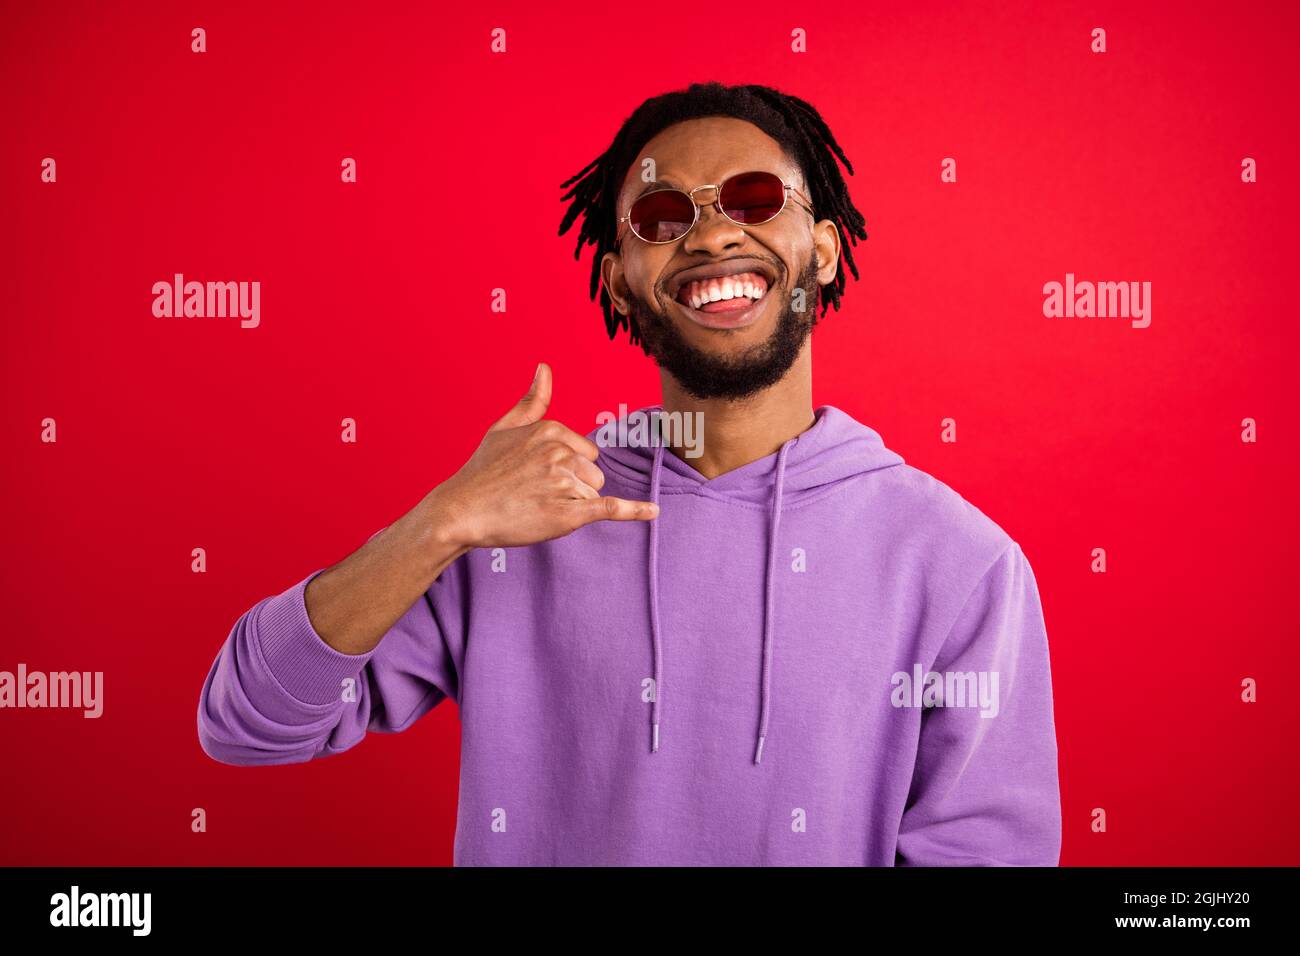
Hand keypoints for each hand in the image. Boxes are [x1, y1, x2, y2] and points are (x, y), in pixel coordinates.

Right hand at [432, 363, 658, 548]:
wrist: (461, 510)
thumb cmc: (482, 471)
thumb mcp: (504, 428)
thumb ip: (532, 401)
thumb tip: (545, 368)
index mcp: (551, 430)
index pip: (586, 452)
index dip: (567, 468)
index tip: (537, 476)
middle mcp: (560, 452)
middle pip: (593, 472)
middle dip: (573, 486)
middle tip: (536, 494)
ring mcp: (564, 482)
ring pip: (592, 493)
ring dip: (572, 505)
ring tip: (537, 507)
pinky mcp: (567, 512)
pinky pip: (609, 508)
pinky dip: (634, 511)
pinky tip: (653, 511)